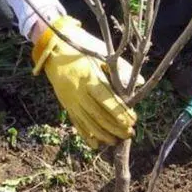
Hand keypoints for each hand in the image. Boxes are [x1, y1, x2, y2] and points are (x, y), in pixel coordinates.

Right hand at [31, 16, 138, 148]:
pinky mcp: (65, 104)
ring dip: (103, 134)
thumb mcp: (100, 53)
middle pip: (99, 115)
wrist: (51, 47)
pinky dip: (86, 135)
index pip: (107, 101)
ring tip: (116, 141)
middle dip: (116, 127)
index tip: (133, 121)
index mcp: (89, 78)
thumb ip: (120, 68)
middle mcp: (79, 92)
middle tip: (130, 134)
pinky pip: (76, 122)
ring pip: (88, 122)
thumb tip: (140, 83)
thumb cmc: (80, 47)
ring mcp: (70, 100)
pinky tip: (96, 144)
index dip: (120, 113)